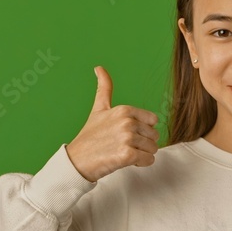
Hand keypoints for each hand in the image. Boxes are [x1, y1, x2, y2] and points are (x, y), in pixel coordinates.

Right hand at [66, 66, 159, 182]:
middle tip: (123, 146)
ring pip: (153, 148)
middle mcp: (127, 122)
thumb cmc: (90, 136)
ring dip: (142, 154)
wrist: (77, 160)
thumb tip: (99, 67)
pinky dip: (141, 163)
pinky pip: (149, 160)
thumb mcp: (98, 109)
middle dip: (143, 143)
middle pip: (154, 136)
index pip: (153, 121)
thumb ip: (104, 88)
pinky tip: (126, 161)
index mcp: (124, 110)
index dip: (143, 130)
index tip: (127, 134)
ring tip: (123, 153)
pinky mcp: (127, 155)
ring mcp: (127, 138)